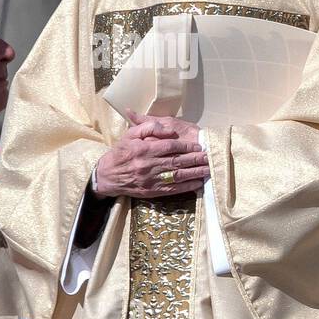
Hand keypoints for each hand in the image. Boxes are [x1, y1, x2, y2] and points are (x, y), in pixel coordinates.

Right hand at [93, 112, 208, 197]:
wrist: (108, 176)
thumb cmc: (121, 152)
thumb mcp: (130, 135)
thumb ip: (148, 127)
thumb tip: (167, 129)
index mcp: (144, 149)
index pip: (170, 146)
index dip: (186, 145)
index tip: (198, 145)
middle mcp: (149, 165)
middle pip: (178, 161)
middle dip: (196, 158)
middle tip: (210, 156)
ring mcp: (152, 179)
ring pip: (178, 175)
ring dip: (196, 172)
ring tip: (209, 168)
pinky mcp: (153, 191)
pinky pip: (174, 189)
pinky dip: (187, 186)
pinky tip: (199, 183)